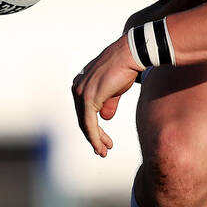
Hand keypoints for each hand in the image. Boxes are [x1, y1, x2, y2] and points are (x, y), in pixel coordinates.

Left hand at [71, 35, 142, 156]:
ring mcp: (80, 93)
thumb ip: (108, 104)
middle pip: (83, 119)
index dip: (93, 127)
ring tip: (103, 151)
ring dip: (95, 140)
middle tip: (104, 149)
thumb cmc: (125, 68)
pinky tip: (100, 147)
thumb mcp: (114, 89)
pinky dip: (95, 137)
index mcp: (81, 85)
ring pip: (85, 124)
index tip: (103, 140)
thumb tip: (105, 118)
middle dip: (94, 136)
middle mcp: (77, 88)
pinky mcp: (88, 98)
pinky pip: (89, 124)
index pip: (84, 111)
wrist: (130, 55)